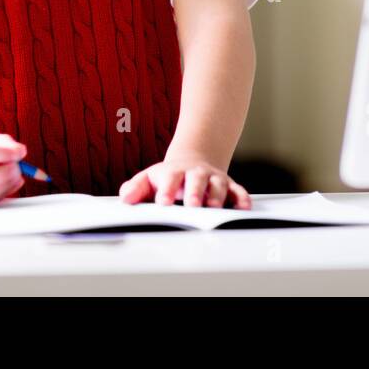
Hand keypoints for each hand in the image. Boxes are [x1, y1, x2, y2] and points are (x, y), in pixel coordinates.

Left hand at [118, 157, 251, 208]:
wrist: (194, 160)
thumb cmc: (169, 176)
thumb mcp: (149, 178)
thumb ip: (135, 188)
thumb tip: (125, 199)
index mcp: (175, 173)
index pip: (170, 179)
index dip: (167, 190)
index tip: (163, 202)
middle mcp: (196, 174)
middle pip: (197, 180)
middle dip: (195, 192)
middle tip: (192, 204)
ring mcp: (213, 179)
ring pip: (219, 185)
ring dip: (217, 196)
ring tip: (214, 207)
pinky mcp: (229, 187)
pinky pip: (239, 191)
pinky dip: (242, 198)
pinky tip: (243, 207)